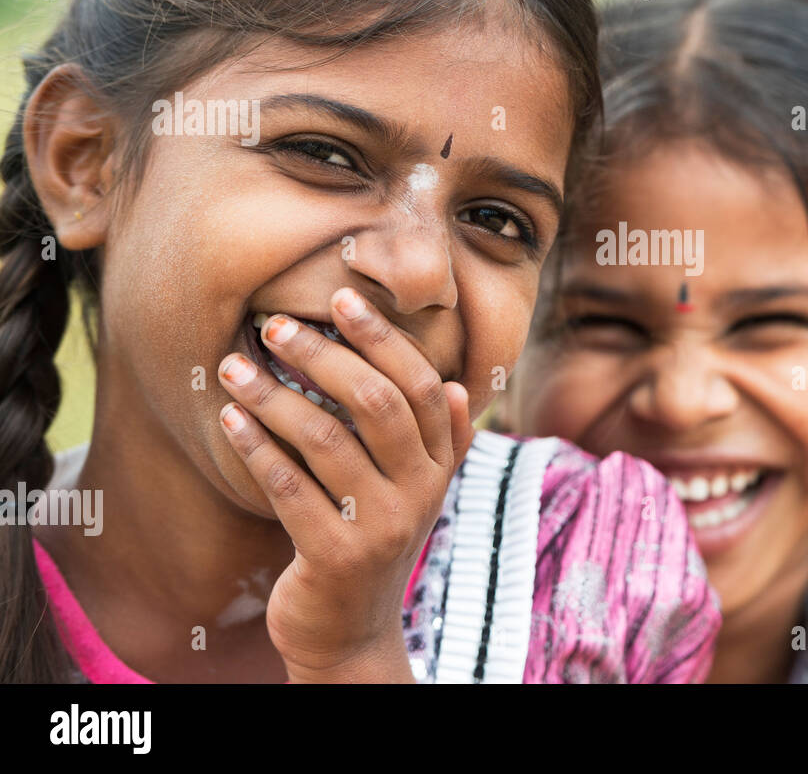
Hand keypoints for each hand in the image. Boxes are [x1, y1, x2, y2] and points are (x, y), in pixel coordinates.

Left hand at [217, 286, 472, 682]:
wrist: (351, 633)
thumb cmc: (374, 542)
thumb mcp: (415, 493)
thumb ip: (441, 442)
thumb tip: (455, 384)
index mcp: (439, 467)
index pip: (421, 385)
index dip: (383, 338)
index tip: (340, 298)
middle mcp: (419, 492)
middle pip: (376, 402)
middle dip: (322, 355)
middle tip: (274, 326)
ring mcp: (380, 526)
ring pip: (326, 439)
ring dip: (273, 395)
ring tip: (232, 366)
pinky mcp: (334, 556)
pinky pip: (287, 486)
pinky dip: (254, 446)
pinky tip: (227, 418)